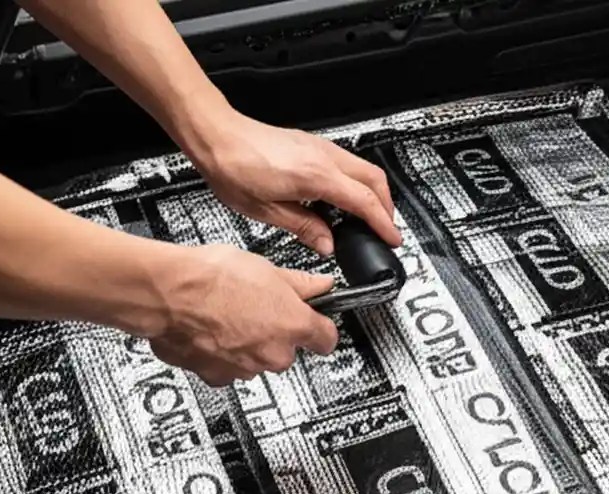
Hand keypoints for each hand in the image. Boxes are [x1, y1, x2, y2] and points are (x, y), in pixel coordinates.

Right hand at [145, 244, 338, 385]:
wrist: (165, 292)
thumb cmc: (211, 278)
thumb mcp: (267, 268)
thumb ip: (300, 284)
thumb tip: (321, 286)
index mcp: (293, 327)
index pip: (327, 339)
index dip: (320, 328)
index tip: (315, 322)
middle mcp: (273, 355)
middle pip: (287, 351)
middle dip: (276, 334)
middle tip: (258, 308)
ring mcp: (245, 369)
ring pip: (256, 361)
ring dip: (247, 344)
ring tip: (228, 316)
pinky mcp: (216, 376)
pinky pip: (227, 368)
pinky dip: (221, 354)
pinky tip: (211, 330)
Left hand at [189, 111, 401, 254]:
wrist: (216, 136)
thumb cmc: (233, 167)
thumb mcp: (267, 211)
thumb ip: (304, 228)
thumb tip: (327, 243)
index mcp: (316, 176)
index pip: (364, 202)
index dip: (383, 223)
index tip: (392, 238)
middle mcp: (324, 157)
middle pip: (375, 179)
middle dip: (387, 206)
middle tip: (385, 229)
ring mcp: (319, 147)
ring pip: (364, 168)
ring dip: (373, 192)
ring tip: (367, 216)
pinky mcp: (311, 145)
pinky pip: (347, 163)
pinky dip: (356, 182)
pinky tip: (343, 198)